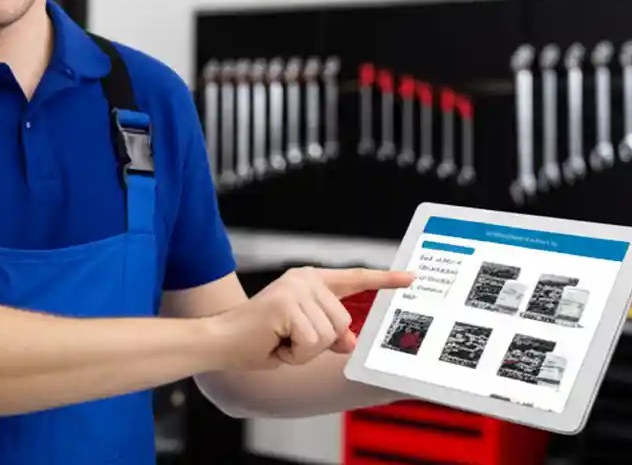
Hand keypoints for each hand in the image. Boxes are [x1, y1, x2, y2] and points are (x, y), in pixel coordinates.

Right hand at [209, 267, 413, 370]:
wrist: (221, 342)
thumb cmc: (259, 340)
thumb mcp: (302, 340)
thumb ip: (330, 335)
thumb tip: (351, 341)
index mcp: (309, 282)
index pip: (353, 279)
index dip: (384, 280)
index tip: (411, 278)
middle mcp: (304, 279)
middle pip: (343, 322)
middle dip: (319, 343)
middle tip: (287, 341)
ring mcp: (295, 289)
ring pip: (329, 334)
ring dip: (304, 351)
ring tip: (279, 341)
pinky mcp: (286, 303)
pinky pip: (311, 342)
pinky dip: (294, 354)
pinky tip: (274, 343)